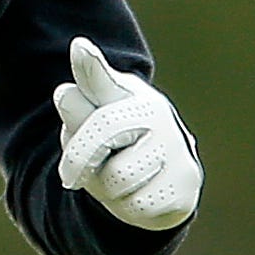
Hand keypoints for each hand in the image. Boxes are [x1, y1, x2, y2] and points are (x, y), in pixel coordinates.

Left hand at [54, 37, 200, 230]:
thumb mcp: (99, 114)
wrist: (163, 178)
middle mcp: (158, 116)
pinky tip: (134, 195)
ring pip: (116, 177)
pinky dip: (125, 206)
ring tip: (115, 177)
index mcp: (131, 94)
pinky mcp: (182, 188)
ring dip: (104, 187)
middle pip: (103, 131)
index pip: (102, 81)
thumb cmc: (123, 139)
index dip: (90, 66)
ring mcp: (175, 151)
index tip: (79, 47)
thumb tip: (79, 48)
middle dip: (78, 158)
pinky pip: (134, 206)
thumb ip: (84, 94)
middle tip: (71, 174)